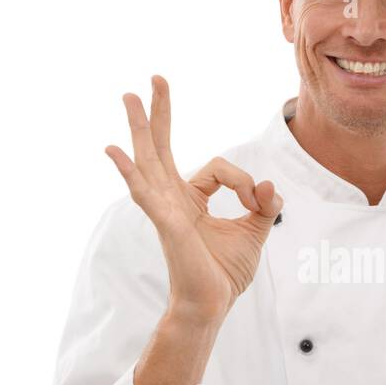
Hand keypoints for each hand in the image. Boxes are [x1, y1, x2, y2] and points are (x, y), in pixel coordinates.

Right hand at [105, 75, 282, 322]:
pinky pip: (145, 193)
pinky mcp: (166, 223)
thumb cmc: (224, 274)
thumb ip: (265, 206)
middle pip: (162, 147)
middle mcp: (172, 199)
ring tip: (129, 96)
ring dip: (140, 127)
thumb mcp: (255, 232)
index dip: (245, 181)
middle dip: (160, 113)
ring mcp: (165, 209)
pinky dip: (130, 172)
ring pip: (149, 160)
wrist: (212, 305)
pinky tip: (115, 153)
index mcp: (191, 199)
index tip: (258, 201)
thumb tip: (270, 184)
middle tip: (155, 79)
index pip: (220, 169)